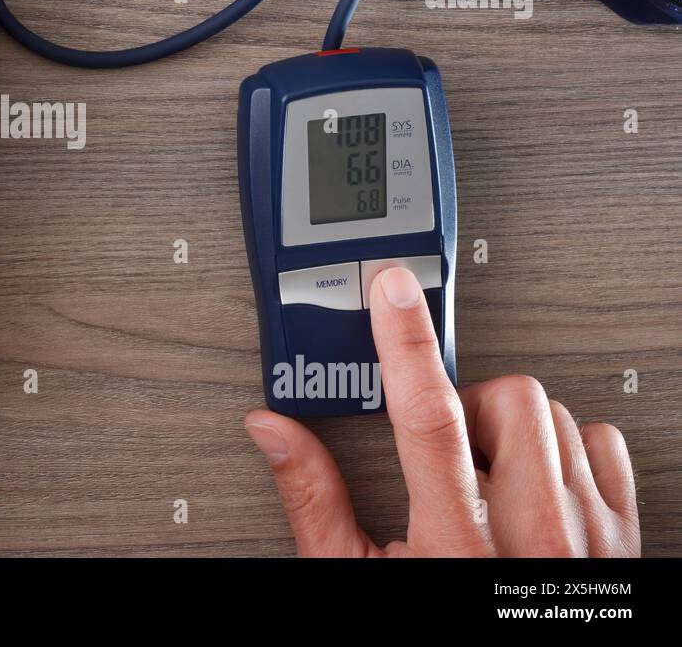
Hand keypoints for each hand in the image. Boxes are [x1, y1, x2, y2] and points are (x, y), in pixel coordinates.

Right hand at [244, 267, 640, 556]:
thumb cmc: (434, 626)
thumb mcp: (357, 577)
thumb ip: (313, 500)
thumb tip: (274, 431)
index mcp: (455, 545)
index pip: (428, 415)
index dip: (404, 340)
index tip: (391, 287)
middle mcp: (533, 538)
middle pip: (506, 401)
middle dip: (468, 403)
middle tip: (446, 442)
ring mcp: (590, 538)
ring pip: (557, 415)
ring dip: (513, 427)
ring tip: (485, 470)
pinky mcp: (625, 539)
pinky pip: (604, 444)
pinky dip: (568, 447)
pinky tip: (536, 478)